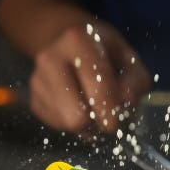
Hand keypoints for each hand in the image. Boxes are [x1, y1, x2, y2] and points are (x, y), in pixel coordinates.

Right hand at [29, 22, 150, 133]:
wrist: (64, 42)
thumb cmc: (103, 51)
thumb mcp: (128, 57)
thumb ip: (135, 82)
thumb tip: (125, 106)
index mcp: (77, 41)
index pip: (97, 91)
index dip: (112, 114)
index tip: (117, 120)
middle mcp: (50, 59)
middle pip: (75, 119)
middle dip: (95, 124)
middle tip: (106, 116)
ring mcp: (37, 81)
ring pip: (66, 126)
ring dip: (86, 125)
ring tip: (92, 106)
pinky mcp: (33, 100)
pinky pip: (58, 127)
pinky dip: (72, 123)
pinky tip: (77, 106)